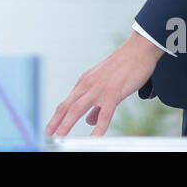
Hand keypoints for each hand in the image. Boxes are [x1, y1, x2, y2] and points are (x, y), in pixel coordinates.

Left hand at [45, 32, 163, 136]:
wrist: (139, 49)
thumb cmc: (123, 67)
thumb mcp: (105, 85)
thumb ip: (96, 106)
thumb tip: (88, 122)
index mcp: (84, 83)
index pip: (66, 102)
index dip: (56, 117)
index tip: (49, 129)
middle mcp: (88, 85)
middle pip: (67, 106)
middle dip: (55, 122)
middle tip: (47, 134)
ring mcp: (99, 88)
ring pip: (78, 108)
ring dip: (67, 123)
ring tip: (60, 136)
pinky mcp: (114, 92)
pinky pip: (105, 113)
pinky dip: (99, 126)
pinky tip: (94, 137)